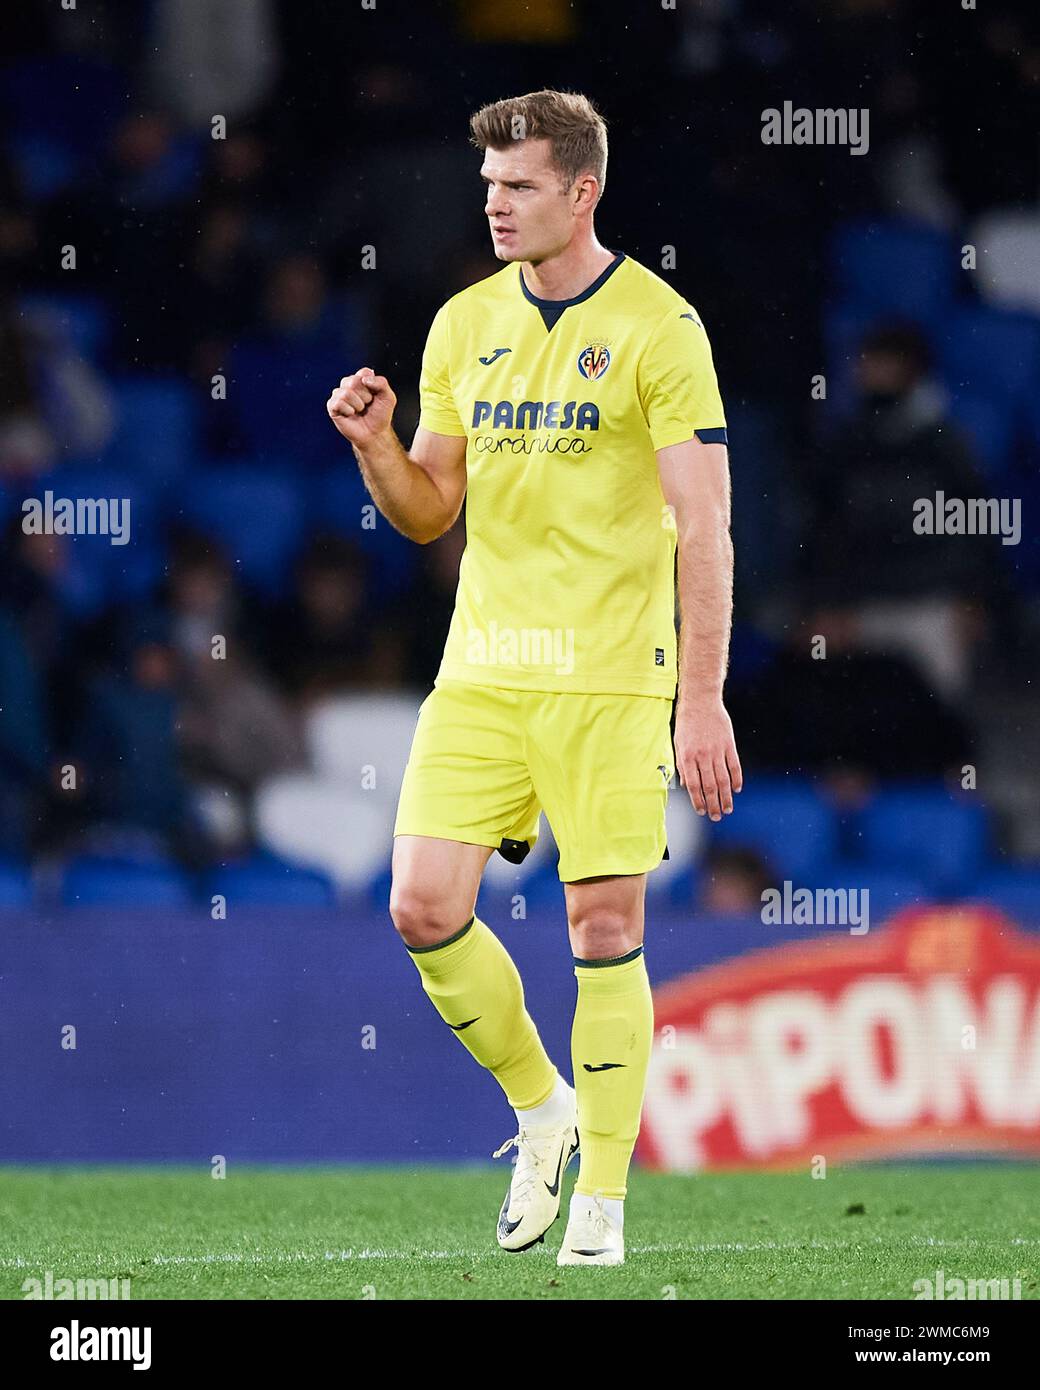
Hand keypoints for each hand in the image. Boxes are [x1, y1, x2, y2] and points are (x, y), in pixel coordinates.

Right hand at [326, 368, 395, 443]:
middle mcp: (348, 385)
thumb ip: (381, 383)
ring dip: (358, 405)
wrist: (374, 434)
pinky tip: (351, 414)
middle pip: (354, 381)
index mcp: (361, 379)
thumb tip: (365, 379)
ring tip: (360, 410)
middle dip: (365, 396)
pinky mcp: (332, 406)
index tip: (375, 396)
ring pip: (346, 392)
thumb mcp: (388, 398)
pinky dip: (349, 410)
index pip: (364, 373)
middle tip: (367, 405)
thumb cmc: (380, 415)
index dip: (372, 386)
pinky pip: (338, 402)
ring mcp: (339, 395)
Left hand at [675, 696, 741, 819]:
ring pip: (723, 779)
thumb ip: (682, 765)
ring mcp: (717, 750)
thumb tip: (686, 785)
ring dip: (726, 797)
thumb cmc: (686, 722)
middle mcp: (703, 755)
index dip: (698, 800)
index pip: (694, 785)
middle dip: (713, 804)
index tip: (701, 811)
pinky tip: (737, 789)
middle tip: (716, 817)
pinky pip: (734, 766)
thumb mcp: (678, 743)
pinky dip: (737, 779)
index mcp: (688, 756)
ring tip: (727, 809)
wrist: (701, 701)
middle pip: (710, 786)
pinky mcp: (729, 744)